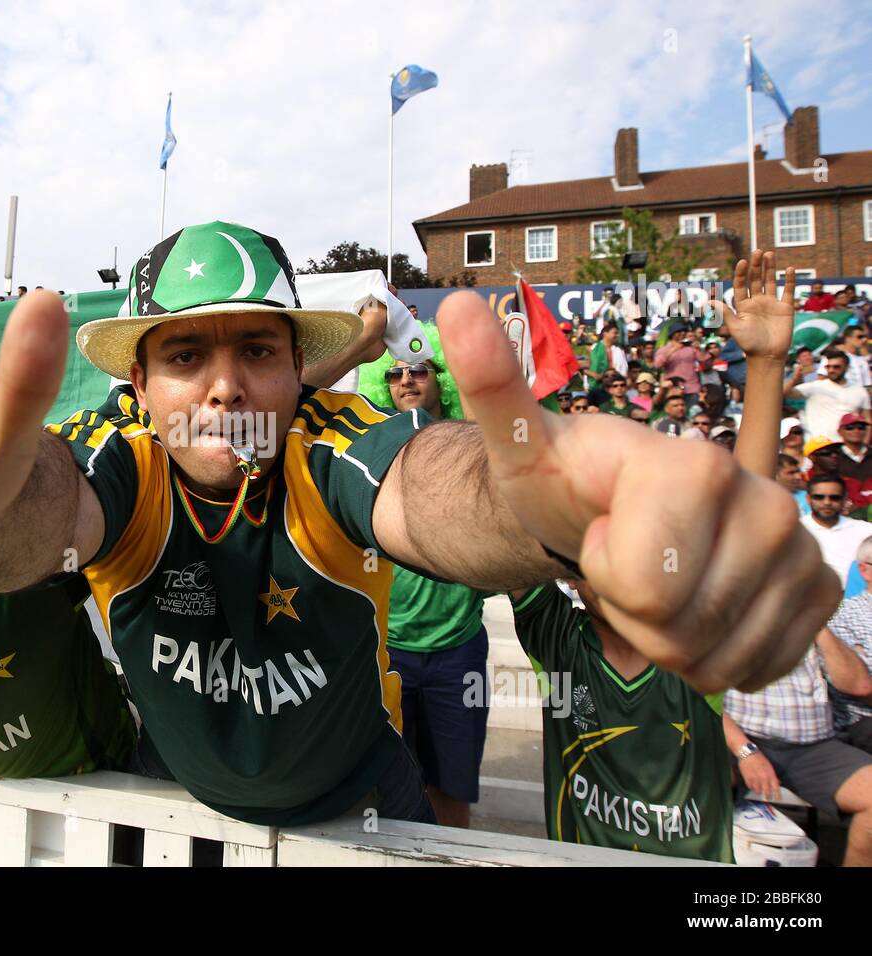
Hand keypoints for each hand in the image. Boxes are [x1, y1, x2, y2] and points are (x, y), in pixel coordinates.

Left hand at [437, 291, 840, 692]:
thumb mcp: (519, 443)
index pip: (645, 590)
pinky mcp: (816, 590)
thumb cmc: (565, 483)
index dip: (606, 575)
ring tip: (656, 579)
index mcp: (696, 468)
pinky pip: (755, 668)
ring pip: (716, 660)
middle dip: (634, 615)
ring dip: (669, 640)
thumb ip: (493, 385)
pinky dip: (713, 655)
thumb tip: (458, 309)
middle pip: (679, 635)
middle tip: (624, 561)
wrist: (612, 509)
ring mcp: (800, 550)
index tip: (599, 530)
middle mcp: (768, 503)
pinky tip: (695, 604)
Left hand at [712, 251, 794, 362]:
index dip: (742, 273)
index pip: (742, 285)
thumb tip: (709, 301)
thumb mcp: (735, 327)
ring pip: (771, 281)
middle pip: (756, 279)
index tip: (742, 262)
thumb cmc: (749, 343)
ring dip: (770, 268)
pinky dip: (789, 280)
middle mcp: (757, 302)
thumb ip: (725, 312)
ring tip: (770, 254)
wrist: (767, 356)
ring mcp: (772, 303)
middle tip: (757, 251)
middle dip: (756, 266)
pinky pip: (788, 291)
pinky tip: (789, 269)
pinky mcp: (785, 308)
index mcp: (743, 305)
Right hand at [739, 751, 780, 801]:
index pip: (776, 788)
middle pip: (766, 792)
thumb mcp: (769, 766)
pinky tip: (752, 786)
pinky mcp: (747, 778)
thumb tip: (777, 782)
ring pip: (757, 791)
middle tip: (767, 798)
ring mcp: (755, 779)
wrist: (748, 753)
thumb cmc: (760, 758)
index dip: (777, 795)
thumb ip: (773, 775)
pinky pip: (750, 787)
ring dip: (758, 791)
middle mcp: (763, 778)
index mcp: (770, 774)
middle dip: (767, 796)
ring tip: (758, 790)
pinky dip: (751, 787)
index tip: (778, 800)